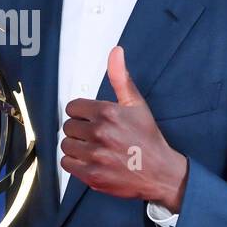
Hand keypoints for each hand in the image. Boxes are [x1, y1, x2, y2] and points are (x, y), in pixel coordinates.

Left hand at [60, 47, 188, 211]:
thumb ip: (120, 78)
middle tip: (95, 136)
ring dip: (76, 147)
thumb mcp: (136, 105)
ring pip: (66, 145)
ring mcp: (95, 155)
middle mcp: (100, 133)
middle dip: (79, 130)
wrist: (160, 173)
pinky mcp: (92, 175)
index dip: (82, 114)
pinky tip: (90, 160)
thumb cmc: (148, 138)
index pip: (73, 108)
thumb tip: (115, 51)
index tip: (92, 120)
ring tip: (93, 148)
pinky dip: (75, 163)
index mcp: (108, 112)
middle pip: (68, 127)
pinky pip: (67, 163)